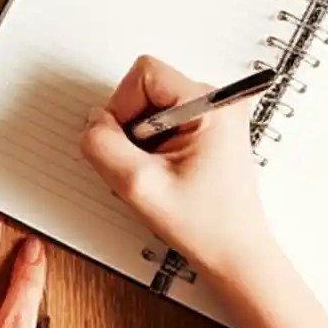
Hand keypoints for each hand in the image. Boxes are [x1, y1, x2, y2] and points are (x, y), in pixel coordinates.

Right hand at [78, 55, 271, 274]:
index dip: (121, 105)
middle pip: (146, 87)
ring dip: (140, 139)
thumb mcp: (138, 185)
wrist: (235, 254)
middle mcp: (218, 102)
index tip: (128, 143)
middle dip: (131, 125)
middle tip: (145, 164)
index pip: (144, 73)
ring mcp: (214, 114)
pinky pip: (161, 120)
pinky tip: (164, 171)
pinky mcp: (208, 128)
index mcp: (210, 105)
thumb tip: (93, 121)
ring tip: (157, 170)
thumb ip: (103, 145)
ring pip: (150, 105)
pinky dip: (151, 145)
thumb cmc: (204, 225)